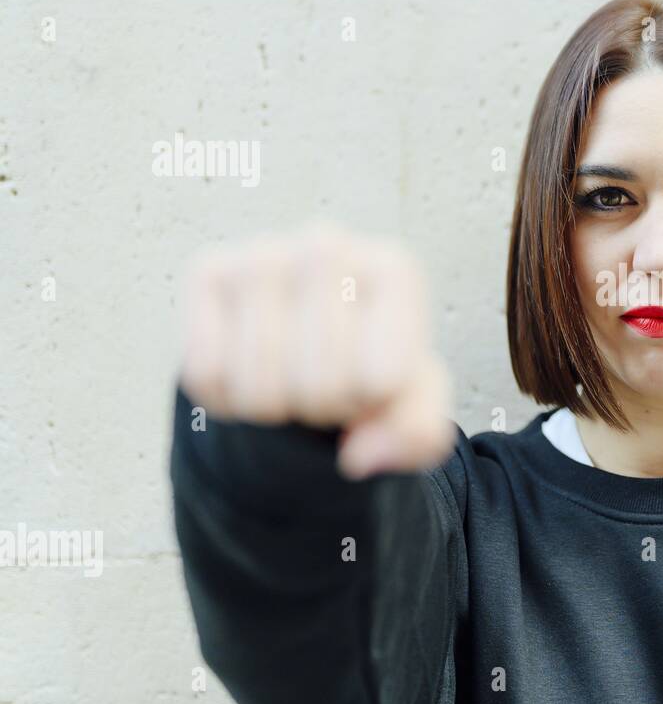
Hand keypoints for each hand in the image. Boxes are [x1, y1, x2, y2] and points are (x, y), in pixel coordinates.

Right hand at [179, 222, 454, 478]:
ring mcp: (263, 253)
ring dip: (273, 408)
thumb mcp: (412, 405)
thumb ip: (416, 438)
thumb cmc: (372, 366)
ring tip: (292, 374)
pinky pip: (206, 373)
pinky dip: (225, 397)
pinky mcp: (209, 271)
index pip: (379, 381)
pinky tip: (248, 366)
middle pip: (318, 386)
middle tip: (328, 382)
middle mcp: (329, 246)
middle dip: (323, 408)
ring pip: (258, 387)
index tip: (373, 381)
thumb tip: (359, 457)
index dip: (372, 405)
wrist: (310, 339)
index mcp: (395, 272)